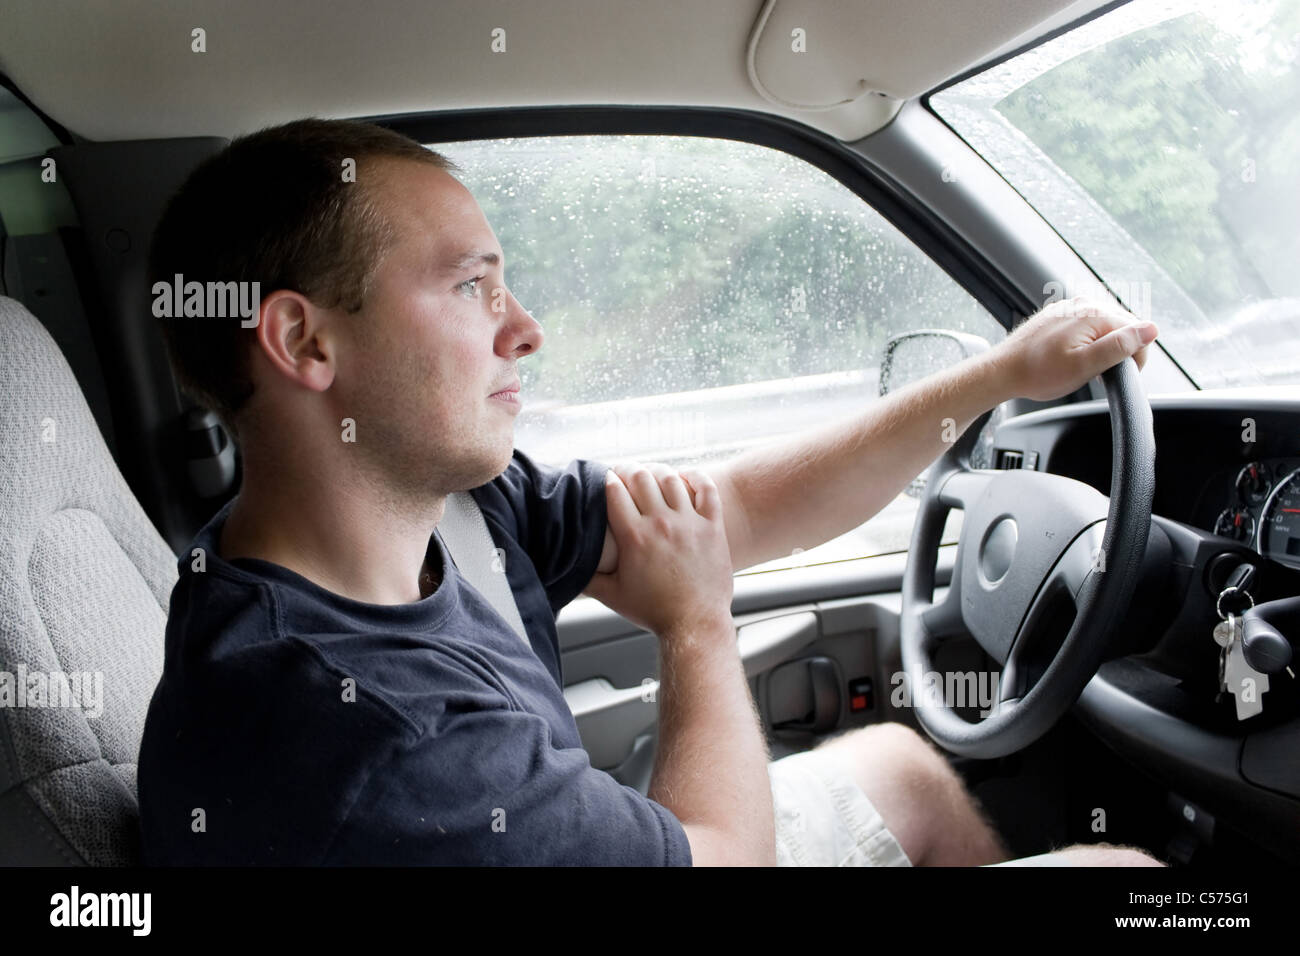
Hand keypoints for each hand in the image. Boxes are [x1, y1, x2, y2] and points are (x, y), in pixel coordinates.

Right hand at [582, 462, 733, 641]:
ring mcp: (689, 523)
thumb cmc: (654, 611)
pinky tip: (686, 476)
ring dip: (658, 471)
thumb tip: (570, 568)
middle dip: (629, 470)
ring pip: (671, 479)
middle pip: (641, 477)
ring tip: (652, 474)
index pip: (615, 491)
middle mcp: (661, 524)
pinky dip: (696, 477)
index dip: (607, 479)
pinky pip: (706, 489)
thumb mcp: (613, 596)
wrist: (694, 623)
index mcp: (634, 537)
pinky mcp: (712, 527)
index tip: (606, 478)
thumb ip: (589, 579)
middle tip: (625, 473)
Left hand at [992, 295, 1159, 401]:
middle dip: (1118, 351)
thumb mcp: (1086, 365)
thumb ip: (1119, 346)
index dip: (1134, 358)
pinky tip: (1071, 357)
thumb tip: (1151, 329)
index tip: (1115, 374)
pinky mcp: (1058, 315)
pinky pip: (1085, 327)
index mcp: (1094, 313)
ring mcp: (1069, 307)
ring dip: (1102, 347)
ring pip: (1104, 327)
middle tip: (1097, 372)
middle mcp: (1083, 303)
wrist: (1002, 372)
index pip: (1138, 331)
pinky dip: (1086, 343)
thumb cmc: (1039, 373)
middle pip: (1122, 327)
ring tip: (1082, 366)